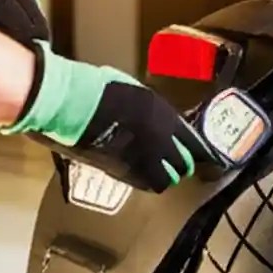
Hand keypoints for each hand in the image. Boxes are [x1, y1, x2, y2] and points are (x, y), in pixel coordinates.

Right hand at [3, 42, 214, 192]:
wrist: (71, 104)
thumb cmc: (99, 89)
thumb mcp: (136, 93)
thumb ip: (154, 110)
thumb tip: (164, 120)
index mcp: (163, 116)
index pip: (193, 142)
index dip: (199, 150)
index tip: (201, 153)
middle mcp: (157, 140)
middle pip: (182, 164)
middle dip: (183, 164)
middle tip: (180, 163)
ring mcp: (140, 158)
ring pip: (166, 179)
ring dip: (166, 175)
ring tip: (161, 170)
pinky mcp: (121, 172)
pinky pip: (145, 182)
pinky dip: (148, 180)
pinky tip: (143, 171)